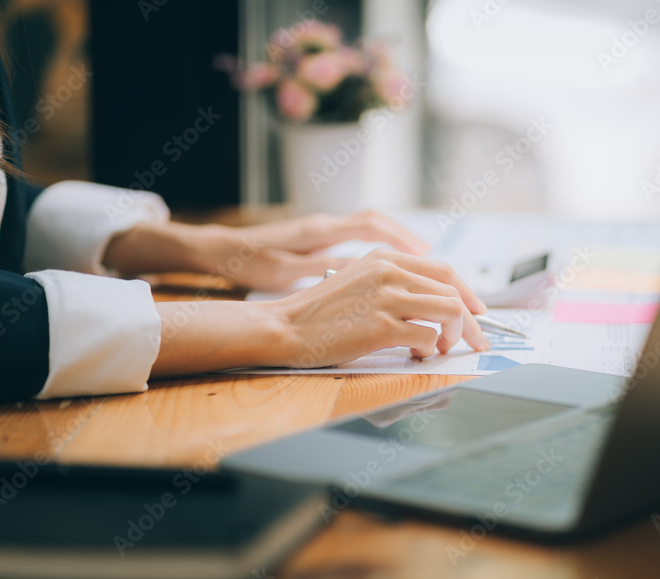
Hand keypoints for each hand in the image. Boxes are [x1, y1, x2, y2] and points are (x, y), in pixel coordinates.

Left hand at [201, 210, 430, 291]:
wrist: (220, 250)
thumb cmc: (248, 262)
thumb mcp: (284, 271)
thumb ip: (323, 267)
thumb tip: (362, 267)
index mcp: (320, 230)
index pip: (372, 226)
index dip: (403, 239)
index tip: (427, 253)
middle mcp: (327, 225)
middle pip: (381, 224)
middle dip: (412, 242)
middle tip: (438, 264)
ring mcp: (324, 230)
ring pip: (373, 231)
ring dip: (399, 247)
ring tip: (425, 269)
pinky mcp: (320, 240)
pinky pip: (361, 241)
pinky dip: (382, 252)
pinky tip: (393, 272)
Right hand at [265, 248, 490, 366]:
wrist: (285, 326)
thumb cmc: (319, 313)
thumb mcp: (359, 280)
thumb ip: (393, 283)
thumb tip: (433, 303)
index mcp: (385, 257)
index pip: (444, 271)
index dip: (467, 293)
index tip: (477, 312)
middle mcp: (389, 271)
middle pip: (453, 292)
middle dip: (471, 321)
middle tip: (476, 341)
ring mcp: (386, 297)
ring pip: (449, 312)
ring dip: (452, 336)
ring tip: (437, 349)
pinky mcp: (382, 326)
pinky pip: (427, 338)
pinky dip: (429, 351)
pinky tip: (416, 356)